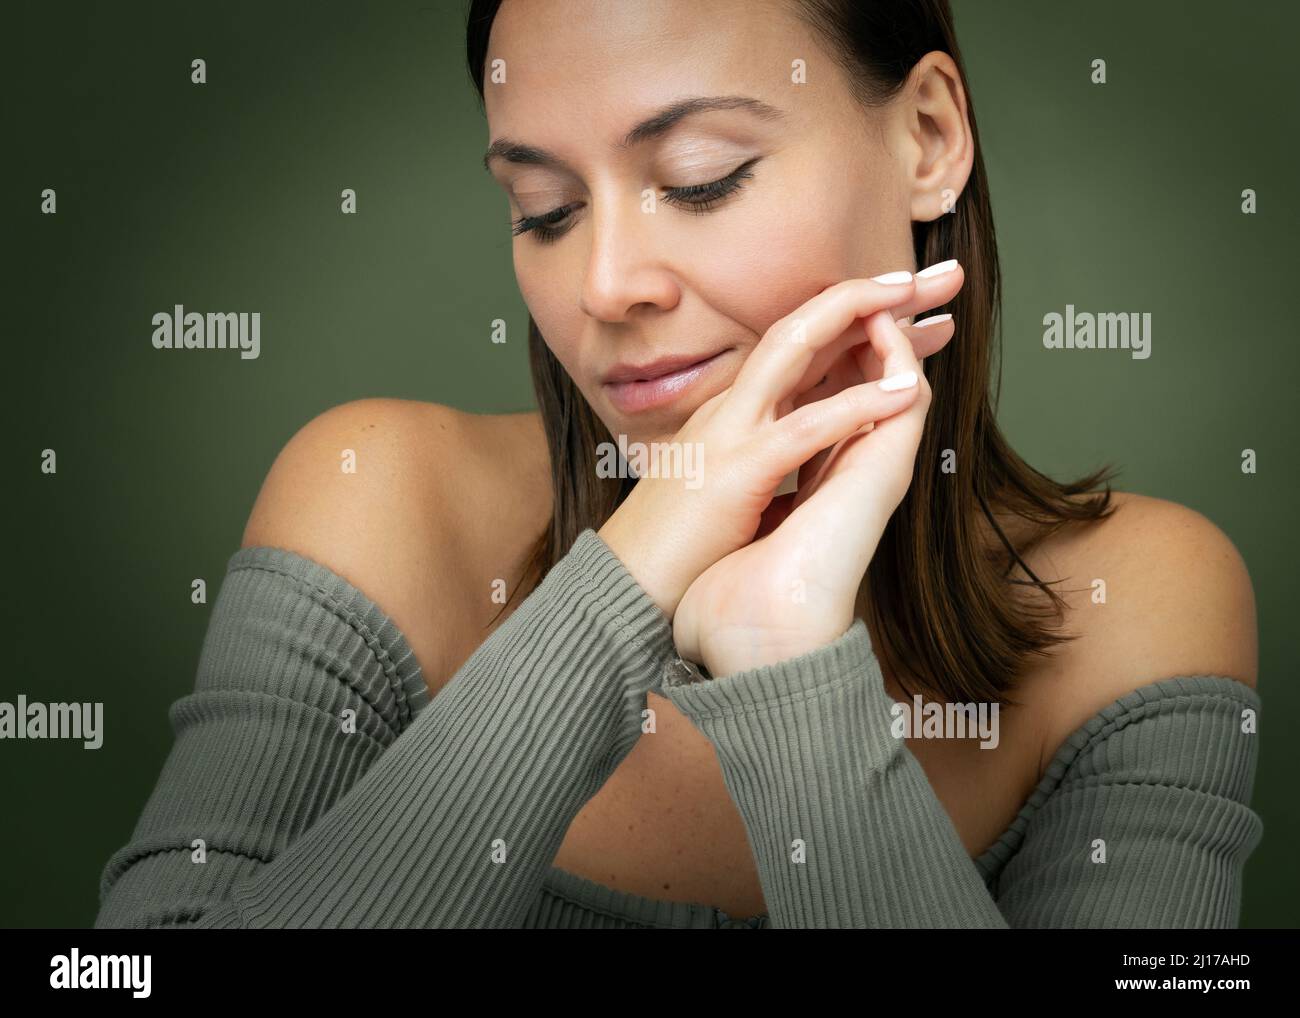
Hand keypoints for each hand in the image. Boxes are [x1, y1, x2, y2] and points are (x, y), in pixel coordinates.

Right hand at [598, 265, 962, 619]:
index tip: (913, 306)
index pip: (801, 348)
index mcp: (731, 413)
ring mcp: (730, 432)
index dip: (857, 319)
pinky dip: (854, 406)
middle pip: (804, 326)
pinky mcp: (736, 472)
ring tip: (918, 294)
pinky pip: (803, 428)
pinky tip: (902, 390)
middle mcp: (730, 407)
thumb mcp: (716, 485)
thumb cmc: (672, 547)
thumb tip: (792, 452)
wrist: (623, 589)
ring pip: (796, 347)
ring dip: (860, 315)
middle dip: (871, 293)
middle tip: (938, 274)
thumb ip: (753, 456)